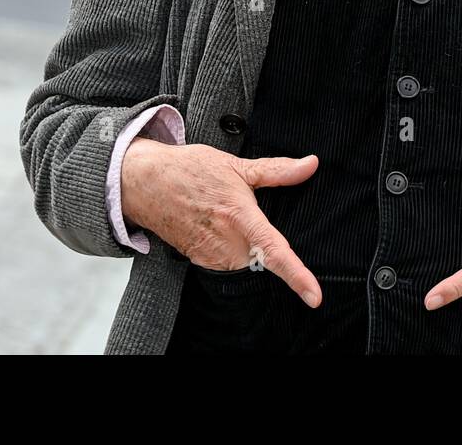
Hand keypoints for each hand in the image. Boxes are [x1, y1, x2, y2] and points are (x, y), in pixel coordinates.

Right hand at [120, 138, 322, 307]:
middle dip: (262, 238)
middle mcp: (227, 242)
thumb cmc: (191, 170)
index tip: (314, 297)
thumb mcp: (237, 165)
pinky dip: (230, 246)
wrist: (147, 182)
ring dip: (246, 241)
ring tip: (224, 213)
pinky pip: (228, 261)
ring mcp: (212, 255)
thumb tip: (310, 165)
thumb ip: (277, 170)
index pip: (274, 252)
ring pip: (247, 259)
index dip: (297, 276)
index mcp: (240, 216)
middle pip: (263, 255)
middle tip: (239, 209)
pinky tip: (216, 225)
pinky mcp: (201, 262)